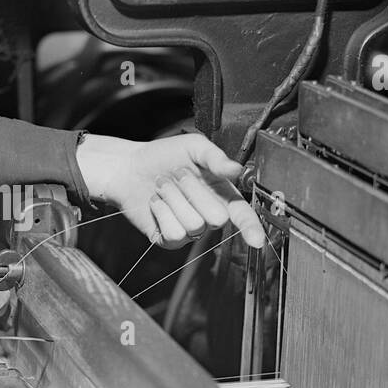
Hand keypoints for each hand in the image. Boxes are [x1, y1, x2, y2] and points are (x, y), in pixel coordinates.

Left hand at [75, 133, 265, 250]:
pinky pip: (174, 233)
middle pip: (217, 217)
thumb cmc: (163, 156)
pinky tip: (156, 203)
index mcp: (221, 192)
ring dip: (174, 199)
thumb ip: (216, 158)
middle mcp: (208, 214)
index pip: (242, 214)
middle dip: (194, 191)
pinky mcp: (169, 239)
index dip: (252, 227)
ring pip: (194, 225)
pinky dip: (162, 212)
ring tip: (164, 186)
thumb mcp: (193, 147)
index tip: (257, 240)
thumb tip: (237, 169)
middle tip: (178, 176)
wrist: (130, 167)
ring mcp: (190, 230)